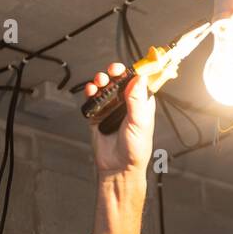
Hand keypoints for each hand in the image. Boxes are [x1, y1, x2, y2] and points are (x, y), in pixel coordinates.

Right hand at [85, 61, 155, 177]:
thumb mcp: (140, 122)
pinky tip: (92, 90)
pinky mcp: (98, 115)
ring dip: (102, 80)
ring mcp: (112, 109)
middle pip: (120, 81)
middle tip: (112, 71)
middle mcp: (127, 104)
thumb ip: (137, 100)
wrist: (118, 167)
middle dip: (115, 73)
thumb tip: (139, 78)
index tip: (130, 66)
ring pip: (106, 87)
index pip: (139, 82)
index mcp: (141, 105)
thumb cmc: (135, 149)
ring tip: (100, 81)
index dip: (134, 72)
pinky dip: (91, 92)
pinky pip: (93, 99)